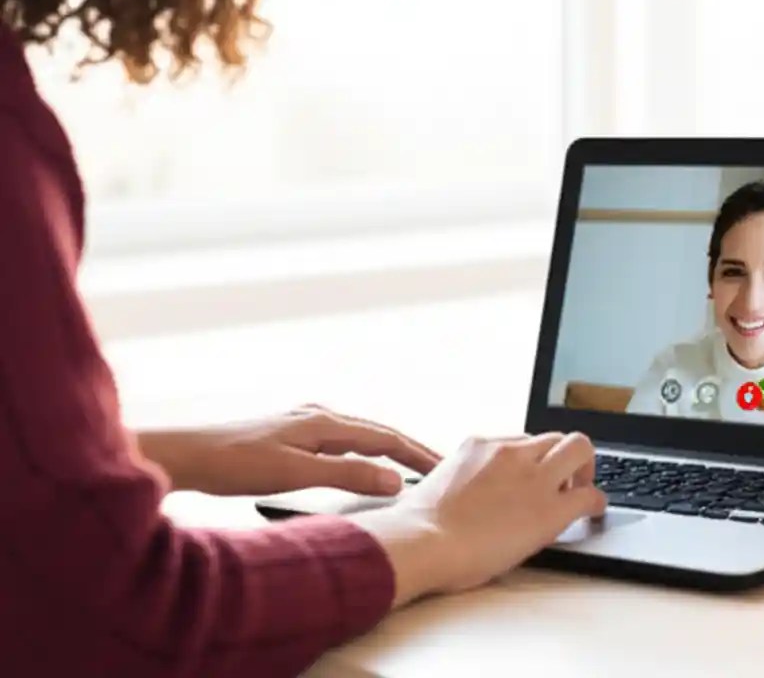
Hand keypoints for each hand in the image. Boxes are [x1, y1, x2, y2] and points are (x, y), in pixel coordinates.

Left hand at [139, 404, 440, 495]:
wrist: (185, 454)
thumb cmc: (234, 464)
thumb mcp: (295, 474)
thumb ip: (347, 476)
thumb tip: (396, 480)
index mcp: (325, 423)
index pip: (386, 438)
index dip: (418, 455)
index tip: (446, 469)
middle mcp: (318, 415)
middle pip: (377, 432)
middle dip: (409, 450)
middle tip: (439, 469)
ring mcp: (302, 422)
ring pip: (358, 435)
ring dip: (386, 450)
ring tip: (408, 468)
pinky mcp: (288, 433)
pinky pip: (340, 440)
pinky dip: (362, 452)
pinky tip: (358, 463)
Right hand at [348, 432, 605, 604]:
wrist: (423, 542)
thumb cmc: (418, 527)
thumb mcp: (437, 484)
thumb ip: (461, 480)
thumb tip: (466, 494)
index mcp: (480, 446)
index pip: (520, 442)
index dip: (531, 460)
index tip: (533, 475)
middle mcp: (510, 453)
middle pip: (555, 437)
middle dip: (564, 456)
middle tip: (566, 478)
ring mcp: (533, 476)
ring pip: (579, 449)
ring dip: (584, 469)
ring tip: (582, 489)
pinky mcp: (551, 508)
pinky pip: (590, 494)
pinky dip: (596, 502)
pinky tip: (594, 512)